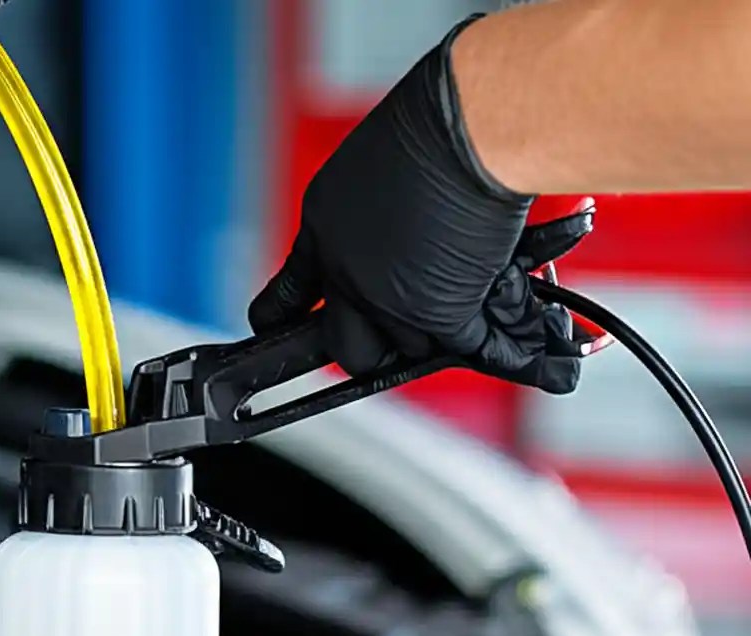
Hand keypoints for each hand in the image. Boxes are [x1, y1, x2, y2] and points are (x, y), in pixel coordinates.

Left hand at [248, 16, 581, 393]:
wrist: (472, 126)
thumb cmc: (439, 122)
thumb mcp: (378, 166)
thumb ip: (377, 214)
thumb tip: (401, 238)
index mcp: (324, 228)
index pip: (284, 297)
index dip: (284, 319)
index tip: (280, 330)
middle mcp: (347, 272)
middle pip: (347, 347)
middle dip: (375, 347)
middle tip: (405, 329)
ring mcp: (390, 299)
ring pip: (413, 348)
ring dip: (444, 331)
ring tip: (478, 296)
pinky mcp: (440, 314)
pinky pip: (468, 348)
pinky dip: (500, 345)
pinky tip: (520, 341)